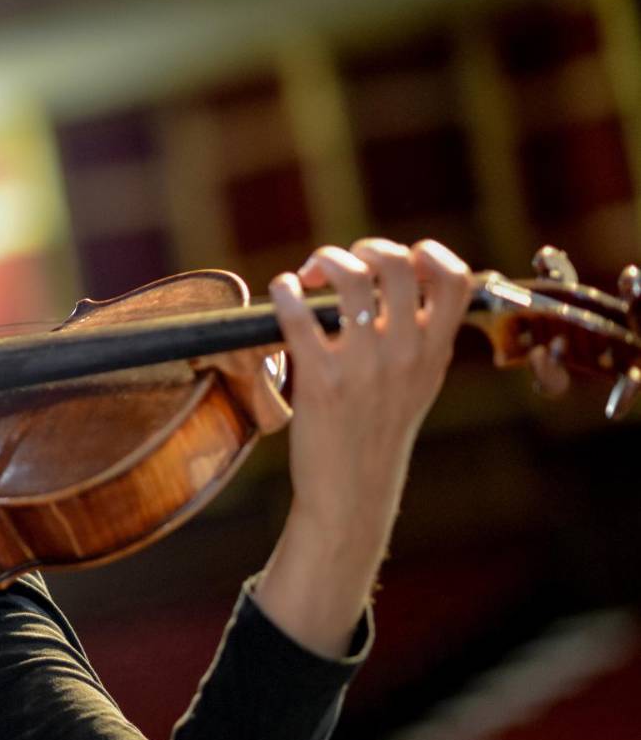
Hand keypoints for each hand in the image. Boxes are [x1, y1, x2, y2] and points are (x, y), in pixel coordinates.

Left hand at [254, 238, 470, 655]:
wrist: (351, 490)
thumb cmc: (378, 433)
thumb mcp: (419, 384)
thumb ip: (424, 337)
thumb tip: (415, 286)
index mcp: (433, 351)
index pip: (455, 279)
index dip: (429, 253)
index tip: (403, 257)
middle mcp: (403, 352)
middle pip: (398, 264)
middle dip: (365, 249)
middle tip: (342, 264)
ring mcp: (362, 364)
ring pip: (350, 278)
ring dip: (324, 262)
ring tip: (309, 275)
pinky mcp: (320, 378)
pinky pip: (299, 312)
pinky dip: (285, 290)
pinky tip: (283, 292)